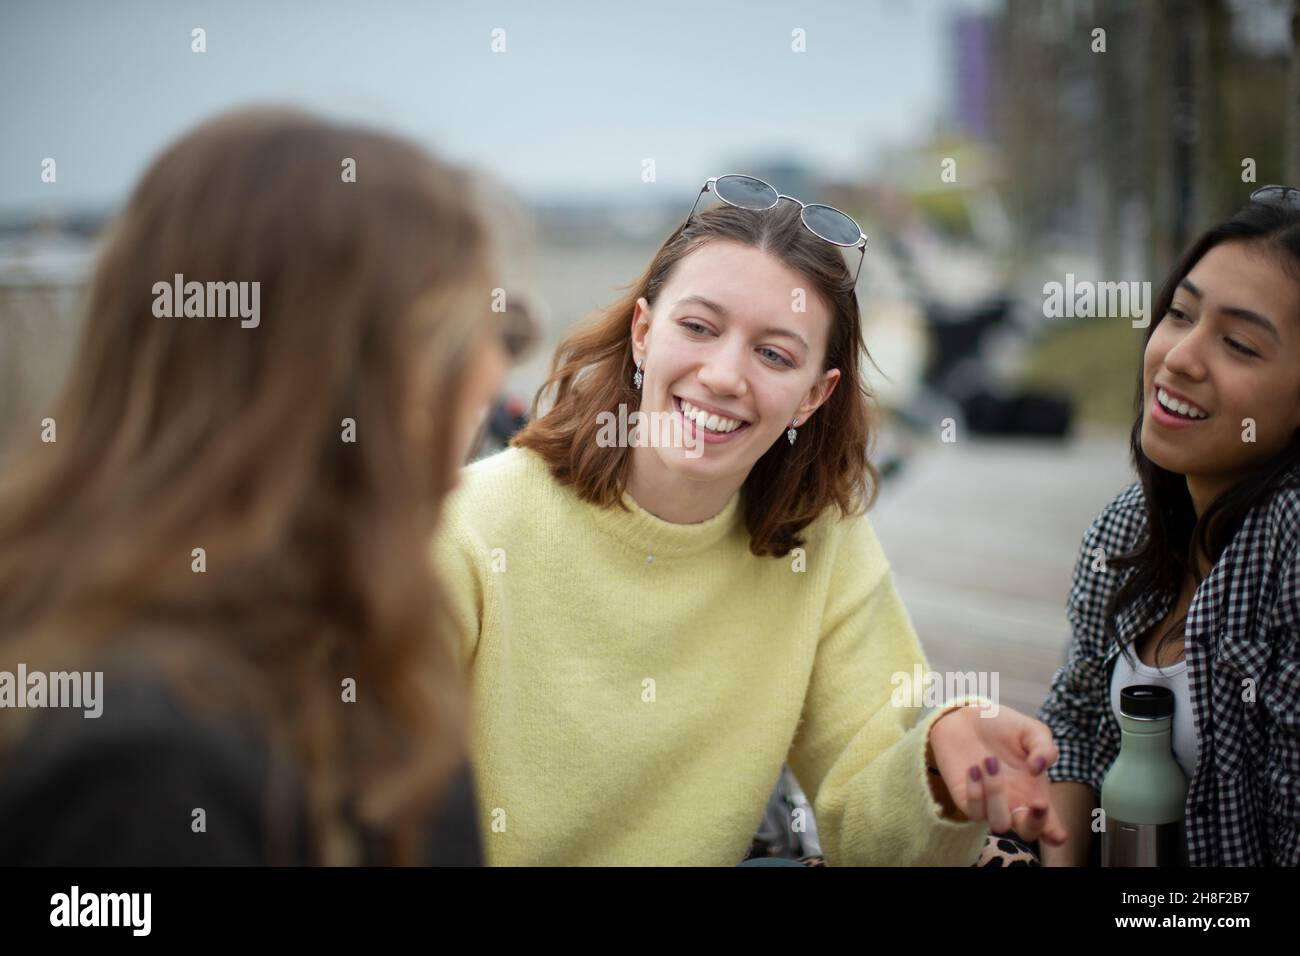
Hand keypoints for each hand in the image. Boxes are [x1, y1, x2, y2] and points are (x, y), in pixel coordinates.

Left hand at [928, 704, 1067, 846]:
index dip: (1054, 831)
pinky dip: (975, 791)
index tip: (1052, 819)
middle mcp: (1015, 804)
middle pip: (1029, 834)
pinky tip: (973, 767)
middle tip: (1037, 803)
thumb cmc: (1002, 727)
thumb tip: (1039, 769)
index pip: (1050, 825)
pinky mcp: (966, 801)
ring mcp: (990, 805)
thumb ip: (1044, 748)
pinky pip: (974, 811)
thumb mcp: (1031, 731)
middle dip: (1035, 825)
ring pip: (1000, 824)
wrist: (964, 716)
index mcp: (1035, 792)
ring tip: (990, 760)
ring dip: (997, 794)